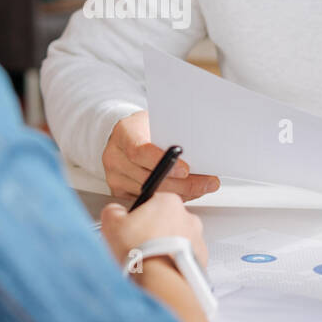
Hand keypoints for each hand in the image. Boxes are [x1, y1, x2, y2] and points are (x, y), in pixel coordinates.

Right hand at [98, 191, 209, 270]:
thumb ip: (113, 211)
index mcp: (168, 202)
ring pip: (178, 240)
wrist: (160, 282)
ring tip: (149, 261)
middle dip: (153, 231)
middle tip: (138, 246)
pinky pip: (185, 258)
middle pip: (166, 221)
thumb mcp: (112, 223)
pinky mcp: (201, 260)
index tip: (131, 227)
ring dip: (166, 248)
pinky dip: (175, 263)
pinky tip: (161, 270)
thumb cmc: (141, 253)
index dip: (139, 215)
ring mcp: (197, 239)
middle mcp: (188, 218)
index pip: (152, 202)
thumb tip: (115, 211)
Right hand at [102, 111, 219, 200]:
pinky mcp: (119, 191)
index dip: (163, 162)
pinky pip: (146, 200)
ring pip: (150, 192)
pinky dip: (168, 198)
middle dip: (182, 183)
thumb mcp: (158, 122)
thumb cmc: (146, 127)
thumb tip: (199, 153)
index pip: (140, 151)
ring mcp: (115, 176)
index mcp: (124, 133)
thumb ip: (172, 135)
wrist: (126, 135)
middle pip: (148, 177)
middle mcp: (115, 156)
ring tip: (201, 188)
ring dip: (180, 193)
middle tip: (206, 183)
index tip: (186, 169)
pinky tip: (185, 194)